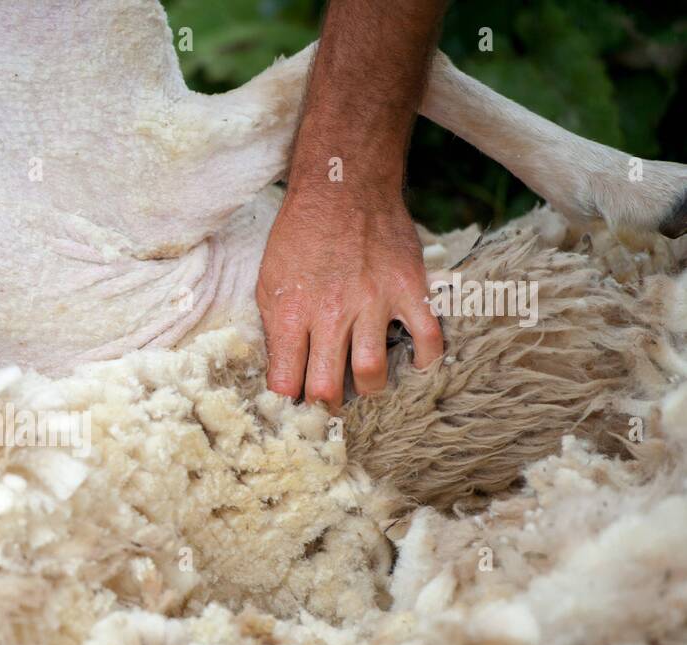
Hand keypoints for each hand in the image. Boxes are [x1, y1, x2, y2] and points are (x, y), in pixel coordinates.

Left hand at [255, 189, 441, 407]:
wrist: (343, 187)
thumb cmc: (300, 236)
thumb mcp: (268, 282)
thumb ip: (275, 330)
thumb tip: (281, 373)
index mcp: (291, 313)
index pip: (285, 383)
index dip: (288, 402)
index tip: (294, 402)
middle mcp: (331, 313)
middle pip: (327, 388)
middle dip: (325, 406)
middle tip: (328, 403)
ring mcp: (373, 303)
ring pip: (372, 374)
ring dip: (367, 389)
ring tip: (363, 383)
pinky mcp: (409, 289)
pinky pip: (427, 340)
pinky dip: (424, 361)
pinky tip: (413, 364)